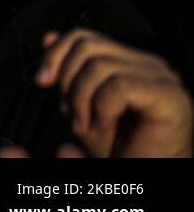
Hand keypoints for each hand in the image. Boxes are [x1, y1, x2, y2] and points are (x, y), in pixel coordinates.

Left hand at [35, 28, 192, 157]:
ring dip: (82, 100)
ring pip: (99, 65)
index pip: (83, 37)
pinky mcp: (169, 96)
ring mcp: (161, 77)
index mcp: (128, 62)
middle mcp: (147, 64)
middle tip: (70, 114)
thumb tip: (48, 38)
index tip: (42, 81)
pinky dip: (102, 109)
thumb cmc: (118, 146)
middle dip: (67, 81)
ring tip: (86, 126)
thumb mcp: (82, 105)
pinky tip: (103, 128)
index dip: (56, 55)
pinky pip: (120, 86)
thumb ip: (68, 73)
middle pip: (87, 46)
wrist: (144, 174)